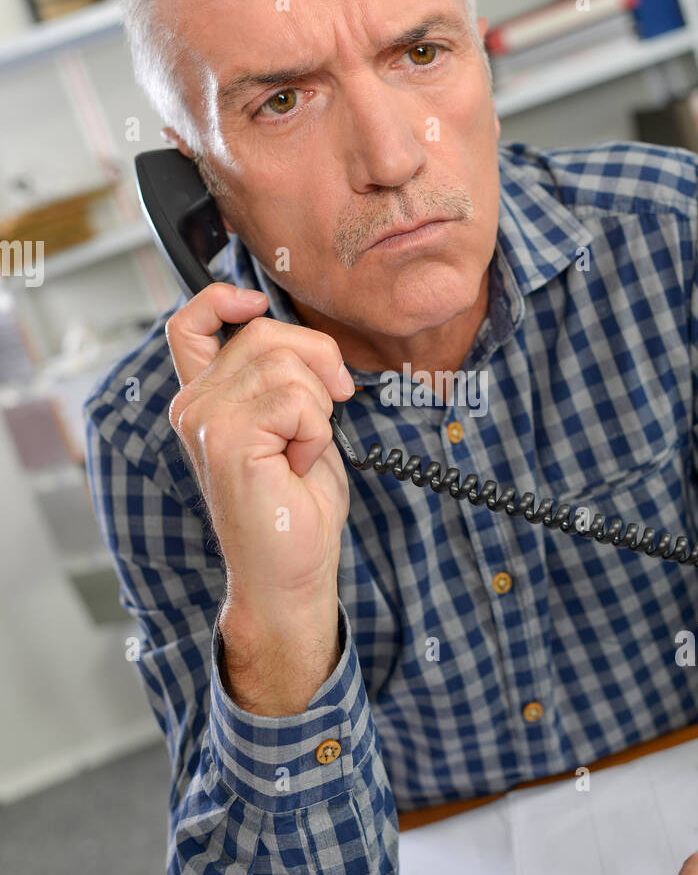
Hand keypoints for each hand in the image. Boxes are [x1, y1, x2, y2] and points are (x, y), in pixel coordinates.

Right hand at [165, 284, 356, 713]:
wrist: (290, 575)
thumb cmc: (295, 509)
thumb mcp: (294, 427)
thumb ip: (283, 379)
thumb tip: (308, 341)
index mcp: (205, 400)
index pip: (189, 324)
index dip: (222, 299)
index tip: (256, 305)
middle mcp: (193, 406)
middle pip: (265, 333)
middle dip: (318, 360)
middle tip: (331, 408)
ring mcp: (205, 420)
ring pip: (285, 362)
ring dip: (318, 406)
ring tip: (302, 450)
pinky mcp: (227, 439)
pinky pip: (297, 397)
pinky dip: (316, 430)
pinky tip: (297, 466)